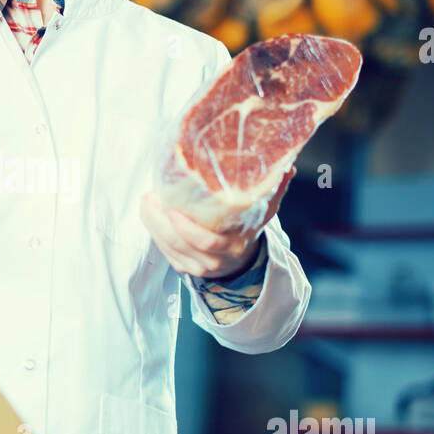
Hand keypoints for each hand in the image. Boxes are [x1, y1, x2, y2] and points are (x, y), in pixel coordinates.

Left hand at [139, 166, 295, 278]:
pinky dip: (154, 234)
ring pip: (169, 248)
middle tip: (150, 198)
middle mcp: (216, 260)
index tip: (173, 208)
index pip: (208, 243)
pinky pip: (165, 253)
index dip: (187, 229)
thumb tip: (287, 165)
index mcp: (234, 246)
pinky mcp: (185, 269)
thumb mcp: (263, 209)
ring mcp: (199, 267)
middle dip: (160, 222)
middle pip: (181, 244)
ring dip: (152, 225)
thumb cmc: (247, 226)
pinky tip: (150, 215)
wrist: (241, 257)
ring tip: (147, 202)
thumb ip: (274, 188)